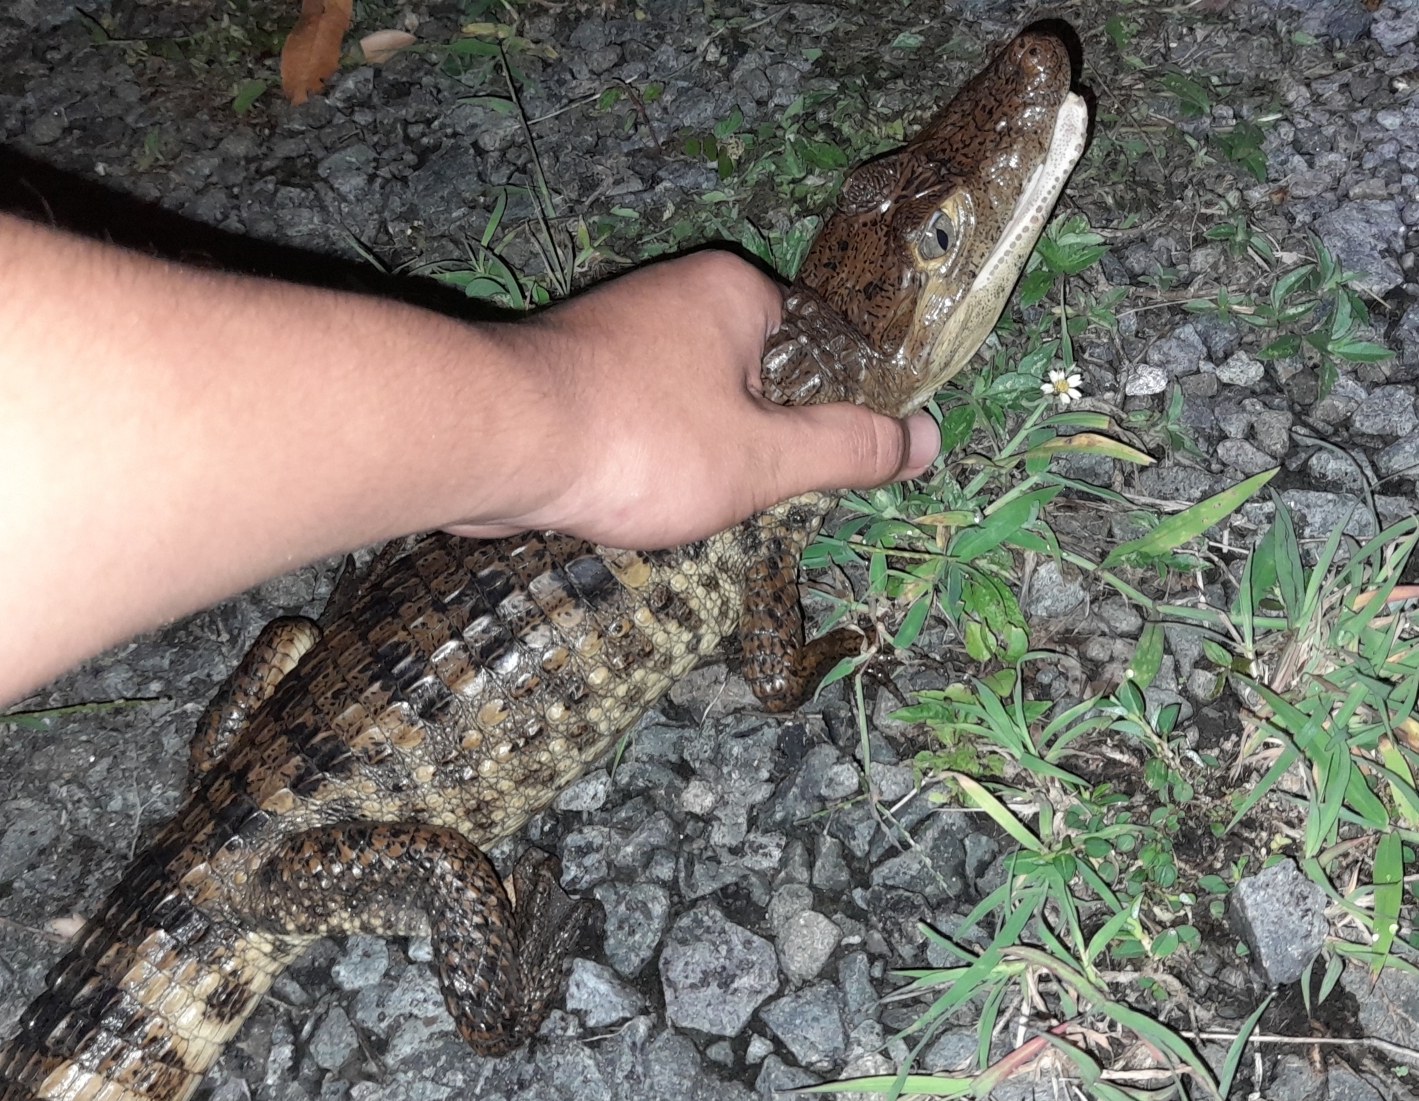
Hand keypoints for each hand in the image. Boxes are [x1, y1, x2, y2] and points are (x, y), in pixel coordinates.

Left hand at [443, 251, 937, 548]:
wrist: (491, 443)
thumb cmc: (639, 442)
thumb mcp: (766, 459)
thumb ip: (848, 449)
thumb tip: (927, 440)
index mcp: (734, 290)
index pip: (816, 344)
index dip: (823, 410)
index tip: (813, 462)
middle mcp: (674, 294)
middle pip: (753, 379)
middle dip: (749, 442)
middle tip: (738, 488)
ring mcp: (615, 331)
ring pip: (690, 406)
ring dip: (690, 458)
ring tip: (672, 492)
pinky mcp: (569, 374)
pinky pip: (635, 420)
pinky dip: (639, 459)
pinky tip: (626, 492)